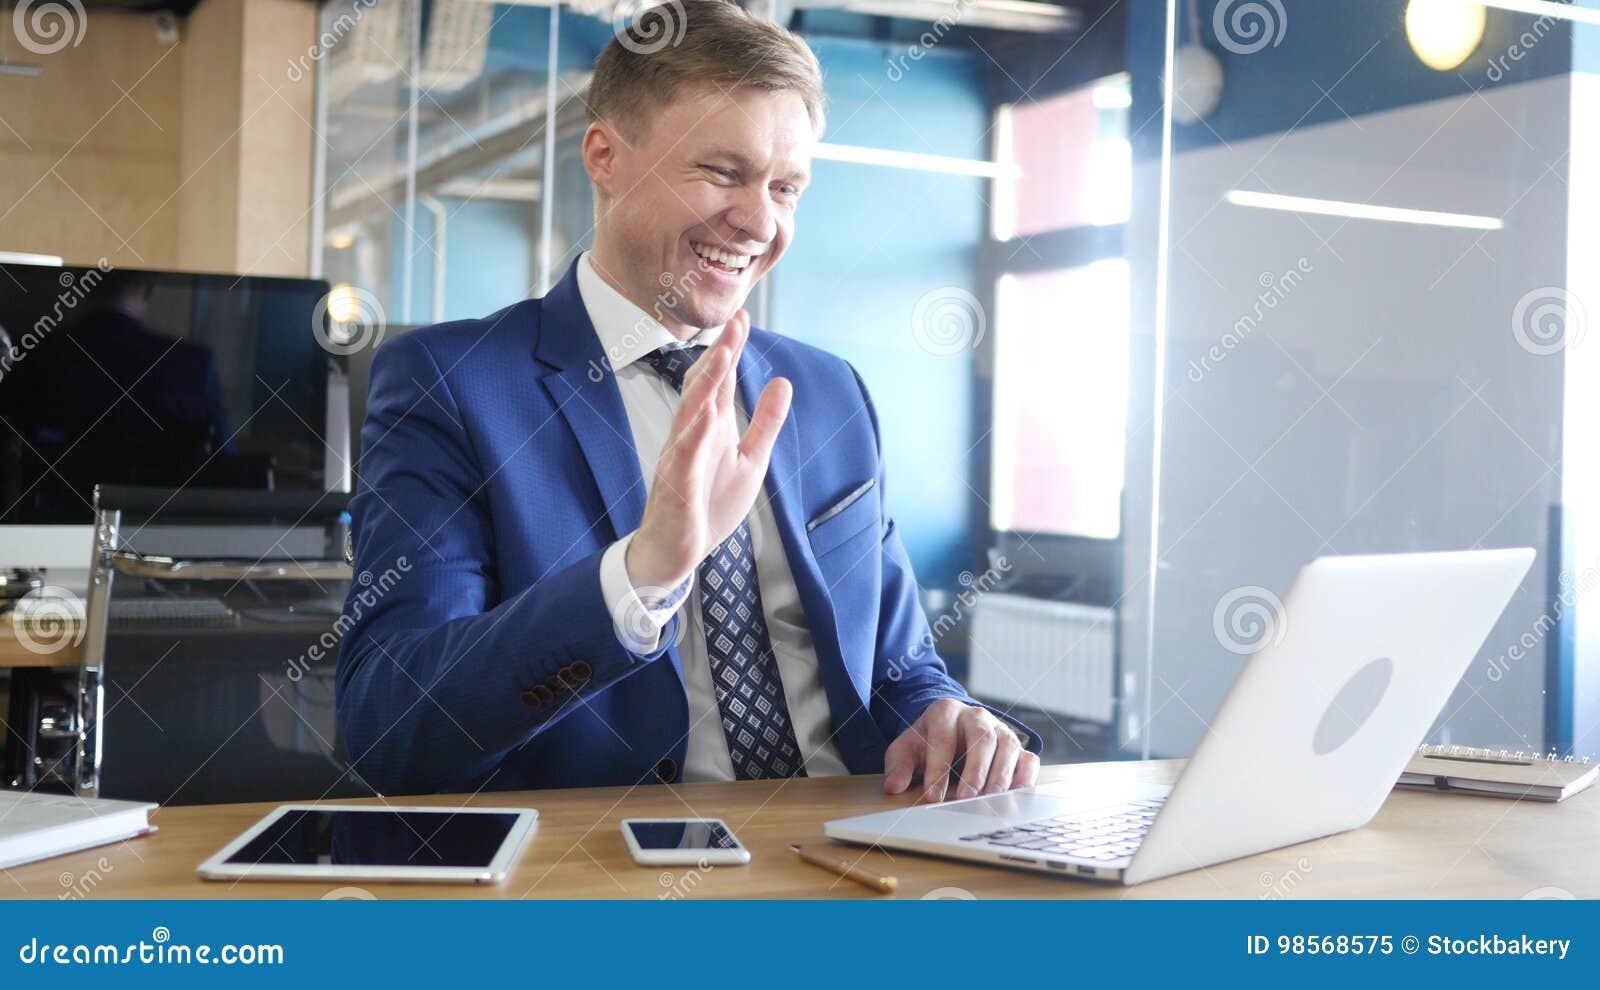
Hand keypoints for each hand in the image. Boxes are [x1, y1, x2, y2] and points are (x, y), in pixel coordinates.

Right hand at [625, 310, 791, 590]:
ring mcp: (681, 457)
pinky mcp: (677, 484)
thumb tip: (783, 380)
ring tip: (722, 354)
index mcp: (711, 426)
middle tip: (734, 323)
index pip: (721, 380)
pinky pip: (685, 455)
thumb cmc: (709, 502)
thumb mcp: (750, 458)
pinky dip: (695, 434)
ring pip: (692, 413)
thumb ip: (766, 421)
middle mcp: (693, 434)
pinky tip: (706, 413)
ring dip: (706, 384)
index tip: (743, 317)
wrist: (676, 550)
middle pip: (704, 387)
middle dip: (719, 355)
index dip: (732, 349)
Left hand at [883, 699, 1038, 802]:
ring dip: (1001, 775)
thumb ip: (898, 765)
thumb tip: (893, 786)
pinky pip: (1028, 759)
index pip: (943, 737)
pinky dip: (1025, 778)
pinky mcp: (1017, 747)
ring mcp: (1000, 729)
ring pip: (1008, 746)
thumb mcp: (906, 748)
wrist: (950, 729)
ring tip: (989, 801)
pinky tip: (1015, 796)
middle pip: (982, 737)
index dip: (937, 767)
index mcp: (946, 711)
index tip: (932, 796)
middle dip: (975, 769)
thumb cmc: (927, 741)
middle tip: (966, 798)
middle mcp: (977, 716)